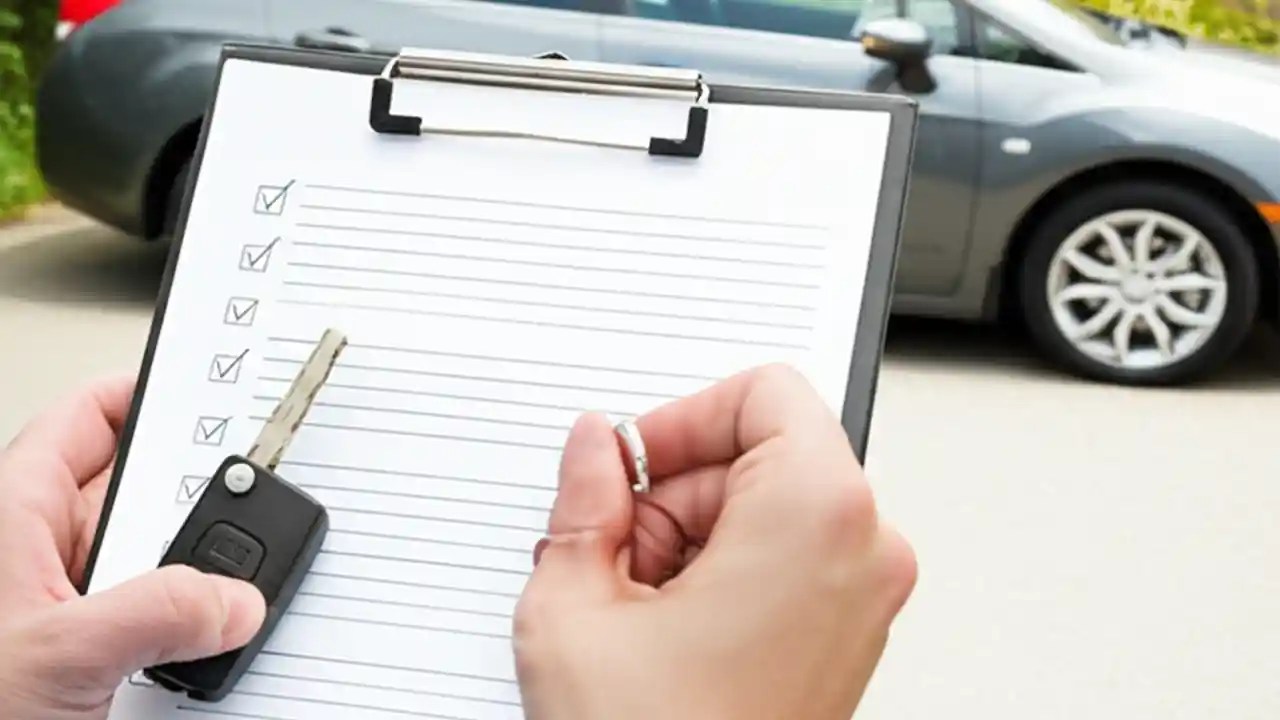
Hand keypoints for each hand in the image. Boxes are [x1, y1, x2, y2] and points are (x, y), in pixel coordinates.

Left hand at [0, 376, 265, 719]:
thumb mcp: (58, 653)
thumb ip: (156, 613)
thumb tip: (235, 598)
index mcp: (15, 515)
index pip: (88, 420)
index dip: (149, 396)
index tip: (214, 394)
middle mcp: (44, 553)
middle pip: (140, 494)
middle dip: (196, 502)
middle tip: (249, 508)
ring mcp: (70, 605)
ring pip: (155, 563)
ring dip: (197, 578)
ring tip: (229, 593)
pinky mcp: (93, 655)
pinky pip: (160, 620)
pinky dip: (194, 629)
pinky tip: (211, 641)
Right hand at [514, 364, 916, 719]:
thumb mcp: (576, 611)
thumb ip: (582, 499)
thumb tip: (593, 447)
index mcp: (817, 514)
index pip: (764, 391)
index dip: (681, 418)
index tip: (629, 465)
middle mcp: (864, 548)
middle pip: (760, 451)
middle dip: (673, 494)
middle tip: (615, 557)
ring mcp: (864, 594)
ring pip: (764, 507)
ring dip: (687, 540)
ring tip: (638, 612)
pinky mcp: (848, 631)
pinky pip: (783, 557)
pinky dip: (720, 574)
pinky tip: (668, 631)